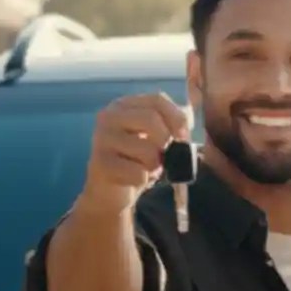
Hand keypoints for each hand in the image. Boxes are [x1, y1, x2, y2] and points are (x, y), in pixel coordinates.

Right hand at [78, 92, 190, 215]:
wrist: (110, 191)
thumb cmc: (136, 160)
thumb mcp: (156, 136)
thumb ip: (173, 122)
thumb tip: (190, 112)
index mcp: (124, 105)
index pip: (157, 99)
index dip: (178, 118)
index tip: (184, 137)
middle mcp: (108, 116)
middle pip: (151, 119)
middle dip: (166, 141)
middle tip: (164, 155)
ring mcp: (101, 139)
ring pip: (147, 150)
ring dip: (155, 165)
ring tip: (146, 168)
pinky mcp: (100, 164)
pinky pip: (138, 173)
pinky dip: (143, 180)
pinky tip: (132, 179)